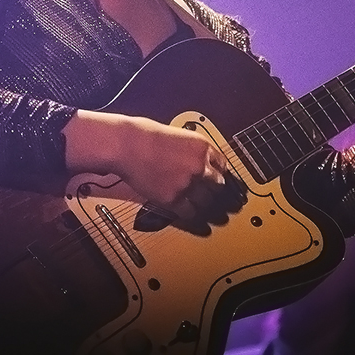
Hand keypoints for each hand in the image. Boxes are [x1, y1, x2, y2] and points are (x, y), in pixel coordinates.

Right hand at [63, 110, 229, 220]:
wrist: (126, 145)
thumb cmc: (143, 135)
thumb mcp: (176, 135)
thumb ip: (189, 150)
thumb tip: (194, 160)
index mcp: (202, 146)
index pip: (222, 165)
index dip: (223, 175)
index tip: (224, 182)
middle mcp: (199, 166)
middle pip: (219, 186)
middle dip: (221, 195)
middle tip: (227, 204)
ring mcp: (187, 184)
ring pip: (207, 202)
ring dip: (211, 209)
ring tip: (217, 217)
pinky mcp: (173, 198)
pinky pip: (190, 212)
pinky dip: (195, 218)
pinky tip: (198, 221)